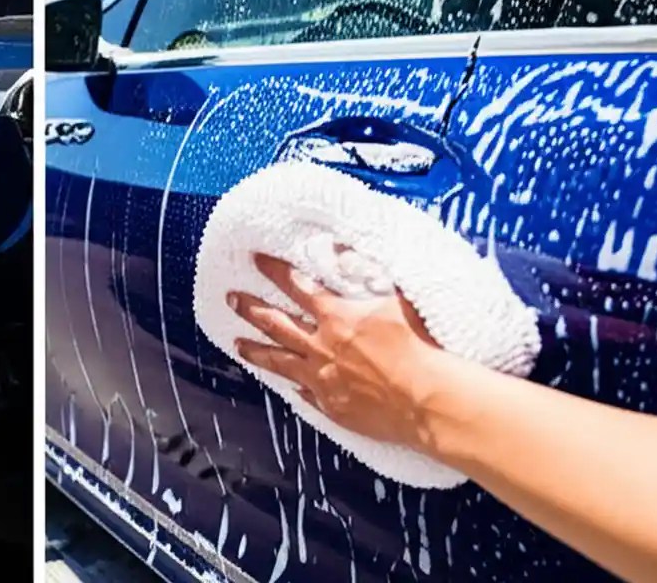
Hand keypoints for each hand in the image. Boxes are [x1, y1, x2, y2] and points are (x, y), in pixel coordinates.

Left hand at [227, 253, 451, 451]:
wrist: (425, 398)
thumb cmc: (418, 346)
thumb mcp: (397, 298)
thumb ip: (368, 273)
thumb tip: (342, 251)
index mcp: (336, 316)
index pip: (297, 286)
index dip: (275, 271)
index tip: (256, 260)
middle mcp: (321, 346)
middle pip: (276, 323)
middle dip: (251, 309)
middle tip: (232, 299)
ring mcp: (321, 378)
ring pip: (278, 360)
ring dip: (256, 350)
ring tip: (237, 344)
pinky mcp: (331, 406)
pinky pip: (305, 393)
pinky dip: (294, 386)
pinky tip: (286, 385)